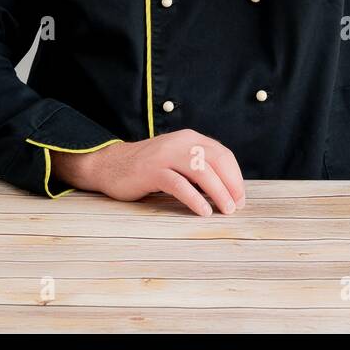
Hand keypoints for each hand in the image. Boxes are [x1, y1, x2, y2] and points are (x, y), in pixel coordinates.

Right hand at [51, 131, 246, 215]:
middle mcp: (180, 142)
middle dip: (232, 185)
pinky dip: (194, 199)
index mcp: (190, 139)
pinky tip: (203, 211)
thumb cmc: (148, 169)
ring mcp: (165, 155)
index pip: (223, 155)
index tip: (240, 198)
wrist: (110, 165)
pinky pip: (179, 184)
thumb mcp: (177, 161)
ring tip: (225, 210)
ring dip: (218, 192)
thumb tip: (228, 191)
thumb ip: (198, 167)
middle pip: (217, 161)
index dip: (236, 177)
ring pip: (201, 171)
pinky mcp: (151, 170)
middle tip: (237, 206)